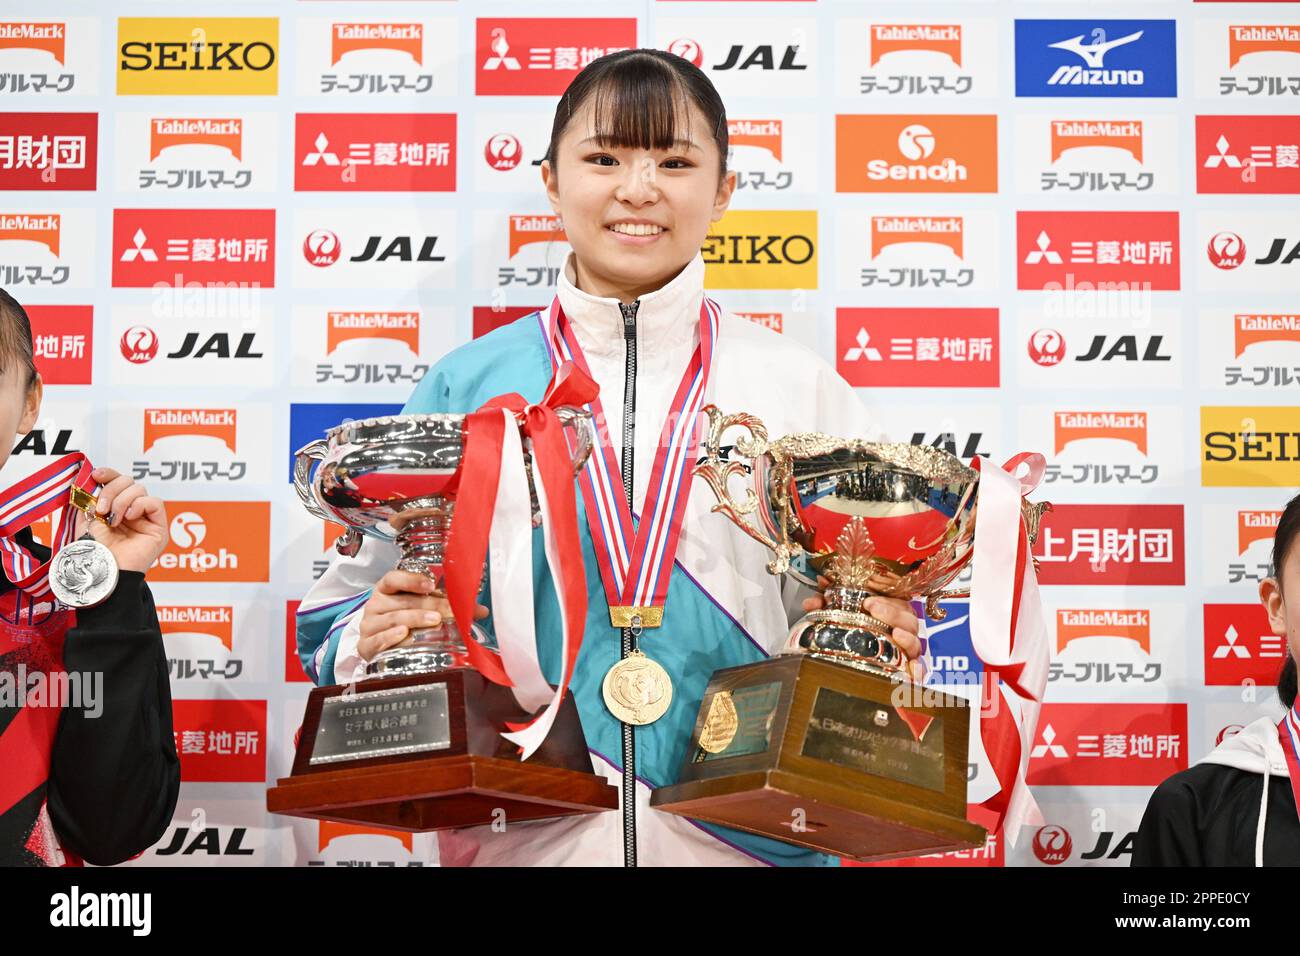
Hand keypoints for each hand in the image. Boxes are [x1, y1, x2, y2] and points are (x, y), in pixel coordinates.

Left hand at [79, 467, 167, 572]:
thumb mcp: (86, 520)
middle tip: (102, 508)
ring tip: (113, 520)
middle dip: (112, 490)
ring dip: (122, 500)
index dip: (109, 474)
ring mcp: (146, 519)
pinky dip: (139, 505)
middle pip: (129, 481)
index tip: (96, 475)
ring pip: (140, 489)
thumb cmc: (94, 551)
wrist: (103, 571)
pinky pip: (154, 502)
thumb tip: (88, 481)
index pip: (117, 481)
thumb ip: (89, 500)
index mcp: (115, 508)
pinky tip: (128, 518)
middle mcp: (132, 511)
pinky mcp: (159, 527)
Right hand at [358, 569, 488, 662]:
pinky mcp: (366, 645)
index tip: (430, 584)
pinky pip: (378, 640)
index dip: (411, 580)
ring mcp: (369, 625)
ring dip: (415, 619)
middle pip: (403, 602)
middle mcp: (376, 605)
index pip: (393, 579)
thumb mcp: (421, 608)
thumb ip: (447, 605)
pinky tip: (404, 634)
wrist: (377, 646)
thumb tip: (481, 611)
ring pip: (394, 619)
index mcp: (387, 590)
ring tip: (434, 620)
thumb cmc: (402, 621)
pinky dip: (391, 637)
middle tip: (450, 610)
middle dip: (429, 605)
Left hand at [802, 576, 924, 681]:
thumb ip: (826, 603)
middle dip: (893, 613)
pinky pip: (918, 672)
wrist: (848, 660)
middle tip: (872, 609)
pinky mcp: (905, 672)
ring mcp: (904, 652)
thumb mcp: (837, 612)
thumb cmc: (852, 628)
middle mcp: (900, 631)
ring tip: (896, 634)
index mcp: (890, 612)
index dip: (887, 601)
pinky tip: (913, 669)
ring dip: (907, 638)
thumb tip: (812, 601)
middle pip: (909, 620)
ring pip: (915, 642)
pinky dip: (918, 670)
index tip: (868, 601)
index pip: (899, 603)